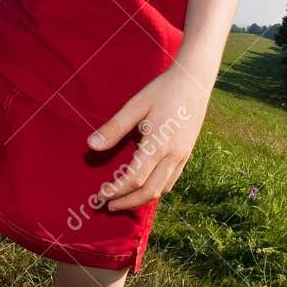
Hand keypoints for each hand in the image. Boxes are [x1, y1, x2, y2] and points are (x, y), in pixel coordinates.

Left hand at [86, 67, 209, 210]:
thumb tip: (91, 145)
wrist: (195, 81)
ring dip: (142, 200)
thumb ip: (115, 128)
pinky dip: (156, 190)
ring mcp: (183, 156)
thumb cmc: (163, 90)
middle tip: (108, 206)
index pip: (134, 179)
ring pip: (162, 190)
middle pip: (149, 192)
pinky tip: (144, 187)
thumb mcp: (136, 105)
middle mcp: (173, 155)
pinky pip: (171, 181)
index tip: (101, 195)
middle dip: (127, 202)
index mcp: (158, 145)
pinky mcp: (187, 153)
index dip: (116, 191)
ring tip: (123, 200)